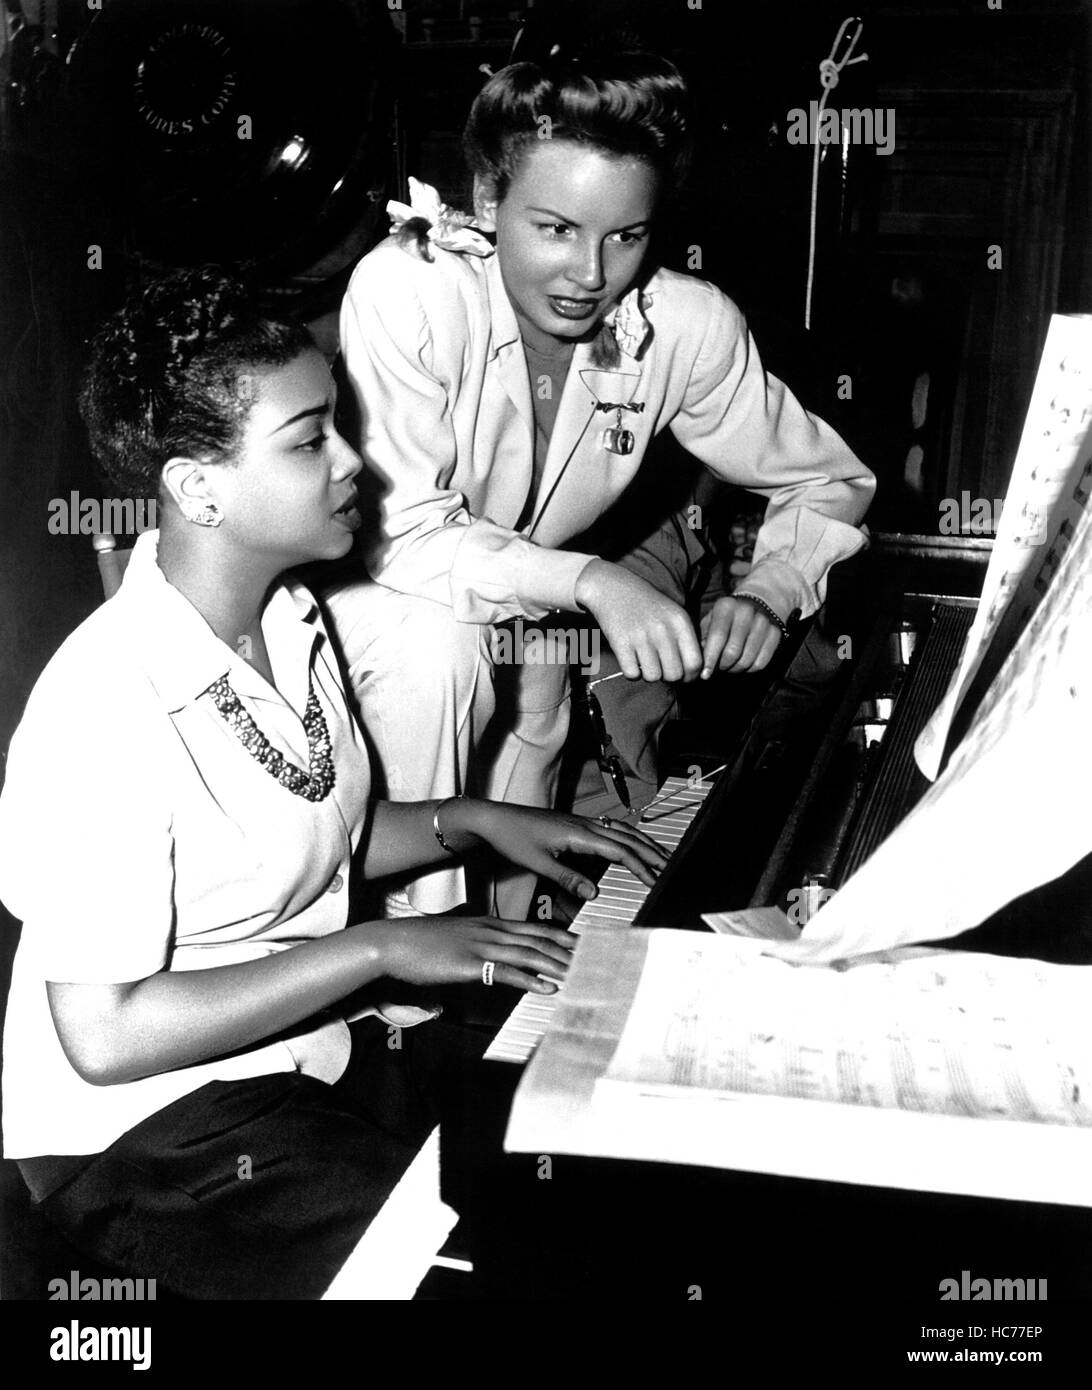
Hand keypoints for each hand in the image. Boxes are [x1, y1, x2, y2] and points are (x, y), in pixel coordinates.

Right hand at [370, 916, 576, 992]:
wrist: (391, 942)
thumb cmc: (418, 944)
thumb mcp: (454, 939)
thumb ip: (474, 947)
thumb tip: (484, 961)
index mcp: (488, 924)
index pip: (534, 927)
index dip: (560, 936)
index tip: (581, 945)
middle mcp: (490, 930)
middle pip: (539, 939)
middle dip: (569, 951)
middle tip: (594, 960)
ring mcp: (481, 945)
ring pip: (529, 954)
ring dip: (557, 966)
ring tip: (580, 976)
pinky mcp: (470, 963)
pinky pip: (507, 972)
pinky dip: (530, 980)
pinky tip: (546, 988)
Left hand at [458, 801, 668, 899]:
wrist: (494, 819)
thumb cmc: (512, 838)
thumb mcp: (538, 862)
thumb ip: (567, 877)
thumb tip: (594, 893)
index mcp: (579, 833)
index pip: (619, 850)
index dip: (640, 866)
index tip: (655, 880)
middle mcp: (585, 824)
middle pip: (628, 838)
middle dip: (652, 853)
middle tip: (672, 869)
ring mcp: (582, 822)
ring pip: (622, 831)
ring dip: (644, 843)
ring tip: (662, 857)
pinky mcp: (576, 824)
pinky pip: (611, 829)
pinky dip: (629, 837)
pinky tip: (633, 845)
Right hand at [574, 560, 701, 682]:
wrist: (611, 587)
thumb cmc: (646, 604)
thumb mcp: (672, 613)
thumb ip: (686, 639)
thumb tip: (693, 671)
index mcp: (680, 621)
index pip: (695, 662)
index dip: (690, 675)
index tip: (683, 675)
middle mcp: (663, 629)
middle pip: (674, 674)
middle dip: (667, 676)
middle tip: (661, 667)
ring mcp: (641, 636)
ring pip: (653, 677)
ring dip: (648, 674)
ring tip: (644, 661)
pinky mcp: (620, 642)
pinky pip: (632, 673)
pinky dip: (631, 671)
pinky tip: (631, 658)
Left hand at [699, 596, 781, 675]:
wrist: (761, 598)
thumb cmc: (728, 615)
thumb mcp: (712, 618)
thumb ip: (704, 637)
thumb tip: (702, 660)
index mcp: (726, 607)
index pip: (717, 637)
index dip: (710, 659)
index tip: (705, 674)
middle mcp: (746, 612)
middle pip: (732, 653)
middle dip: (723, 666)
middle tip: (719, 666)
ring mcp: (763, 622)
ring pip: (747, 661)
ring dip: (735, 669)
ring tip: (730, 665)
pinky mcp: (776, 633)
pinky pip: (761, 663)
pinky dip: (750, 669)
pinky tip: (744, 663)